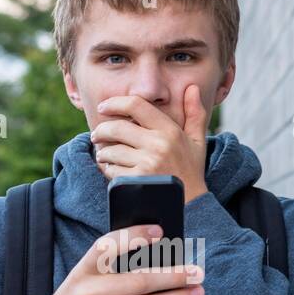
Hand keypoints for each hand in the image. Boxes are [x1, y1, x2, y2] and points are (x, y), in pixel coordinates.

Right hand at [43, 223, 205, 294]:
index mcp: (83, 271)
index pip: (108, 247)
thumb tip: (159, 257)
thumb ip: (111, 267)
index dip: (134, 236)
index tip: (160, 232)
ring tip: (198, 291)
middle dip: (173, 275)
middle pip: (138, 281)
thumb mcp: (83, 279)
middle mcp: (90, 293)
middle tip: (197, 271)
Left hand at [91, 84, 210, 203]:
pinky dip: (108, 170)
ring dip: (103, 152)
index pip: (136, 105)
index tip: (103, 107)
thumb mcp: (197, 141)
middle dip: (101, 131)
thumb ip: (195, 113)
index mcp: (169, 131)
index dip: (115, 103)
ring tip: (104, 155)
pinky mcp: (136, 182)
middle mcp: (158, 145)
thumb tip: (193, 88)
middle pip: (116, 127)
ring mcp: (146, 164)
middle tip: (96, 135)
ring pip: (110, 150)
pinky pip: (111, 170)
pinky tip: (113, 170)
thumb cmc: (191, 171)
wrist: (191, 206)